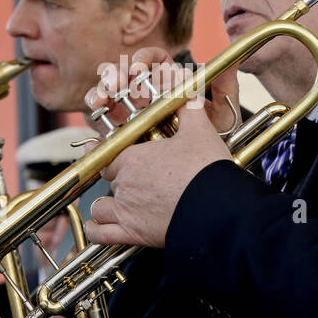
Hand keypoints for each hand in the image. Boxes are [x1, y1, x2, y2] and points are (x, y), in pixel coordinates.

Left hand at [84, 102, 229, 247]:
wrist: (219, 208)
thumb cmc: (208, 169)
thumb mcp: (200, 130)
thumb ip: (188, 106)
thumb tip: (187, 82)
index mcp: (133, 156)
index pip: (110, 153)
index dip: (118, 155)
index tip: (126, 157)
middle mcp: (124, 182)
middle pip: (110, 178)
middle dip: (121, 179)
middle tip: (140, 181)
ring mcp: (126, 209)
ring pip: (100, 206)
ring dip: (108, 205)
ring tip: (124, 204)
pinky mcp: (132, 234)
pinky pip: (100, 234)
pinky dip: (98, 231)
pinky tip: (103, 228)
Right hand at [88, 47, 241, 135]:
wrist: (204, 176)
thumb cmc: (213, 143)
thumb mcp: (223, 118)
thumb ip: (226, 90)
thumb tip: (230, 64)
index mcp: (169, 83)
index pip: (153, 60)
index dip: (143, 59)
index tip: (138, 70)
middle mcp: (147, 95)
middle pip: (124, 75)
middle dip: (114, 76)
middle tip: (114, 87)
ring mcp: (130, 114)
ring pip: (107, 96)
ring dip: (98, 94)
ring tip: (99, 103)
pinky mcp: (118, 135)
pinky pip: (101, 125)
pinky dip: (95, 123)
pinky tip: (96, 126)